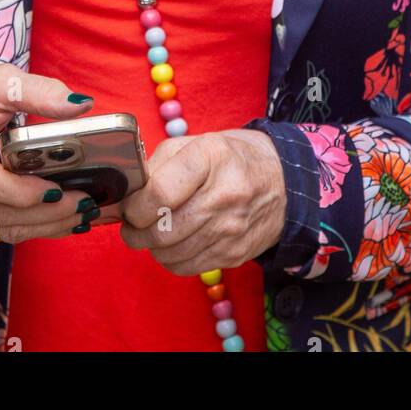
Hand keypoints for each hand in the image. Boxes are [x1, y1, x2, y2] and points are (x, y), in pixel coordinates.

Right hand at [0, 64, 96, 242]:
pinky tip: (58, 220)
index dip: (19, 191)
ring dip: (44, 226)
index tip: (55, 189)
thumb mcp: (2, 83)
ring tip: (80, 214)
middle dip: (44, 213)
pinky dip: (30, 229)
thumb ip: (41, 92)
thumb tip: (81, 104)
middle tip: (84, 203)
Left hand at [118, 129, 285, 274]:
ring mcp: (231, 229)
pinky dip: (170, 259)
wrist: (281, 183)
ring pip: (171, 254)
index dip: (134, 206)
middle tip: (130, 225)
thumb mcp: (197, 142)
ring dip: (151, 247)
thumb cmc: (230, 159)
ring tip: (149, 233)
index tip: (129, 207)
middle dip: (135, 232)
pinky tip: (171, 244)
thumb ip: (159, 163)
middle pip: (162, 230)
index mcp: (210, 157)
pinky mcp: (234, 254)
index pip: (160, 193)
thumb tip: (130, 193)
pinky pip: (187, 267)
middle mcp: (224, 195)